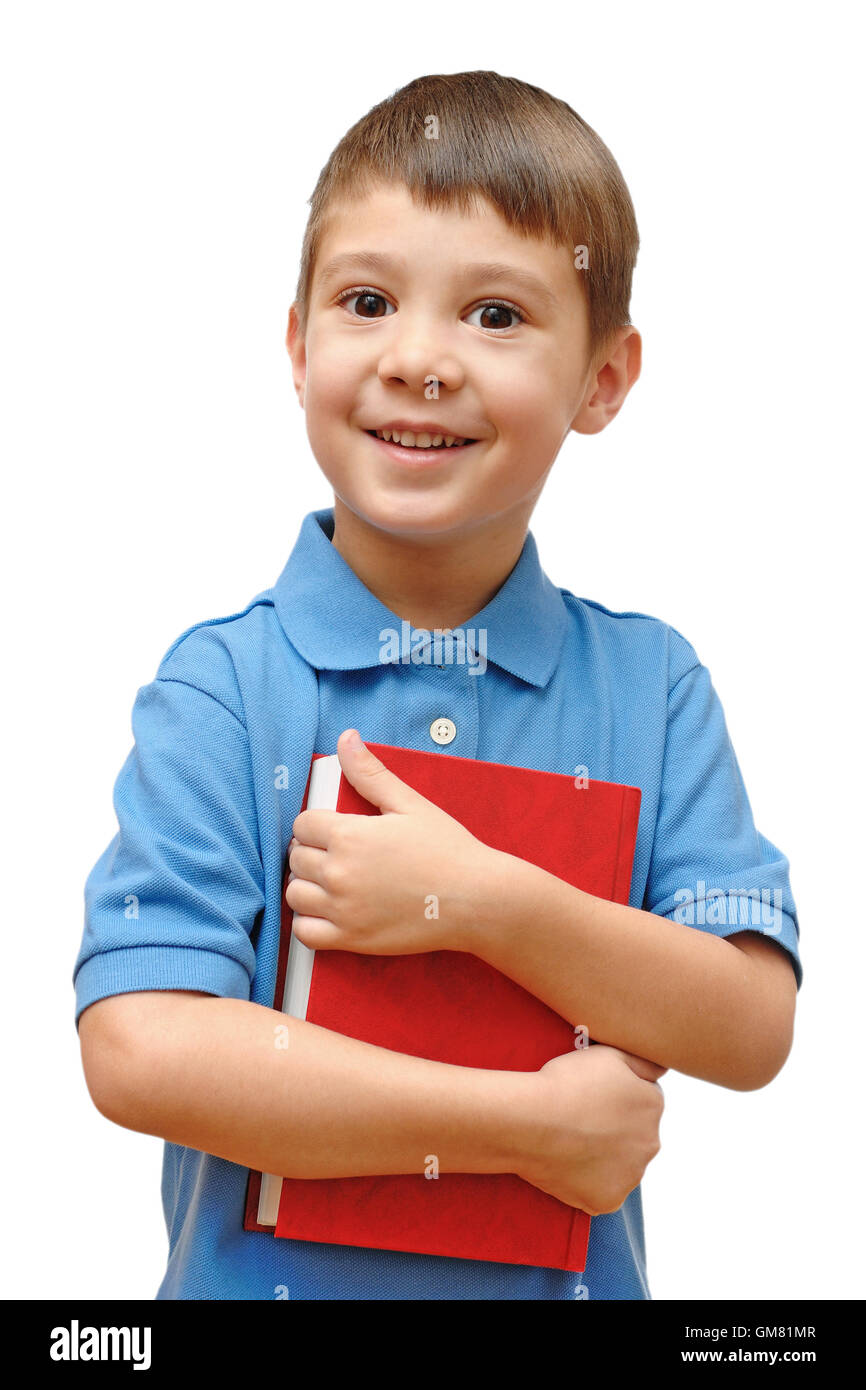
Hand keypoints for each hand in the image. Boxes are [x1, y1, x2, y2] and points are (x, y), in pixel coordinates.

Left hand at [286, 730, 498, 954]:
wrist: (475, 900)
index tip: (332, 830)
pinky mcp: (350, 940)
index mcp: (349, 835)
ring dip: (306, 885)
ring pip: (295, 894)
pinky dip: (308, 922)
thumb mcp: (409, 803)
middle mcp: (339, 873)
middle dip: (311, 852)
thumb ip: (369, 773)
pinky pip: (304, 933)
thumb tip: (345, 738)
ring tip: (330, 881)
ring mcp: (342, 910)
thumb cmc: (447, 848)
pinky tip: (328, 911)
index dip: (315, 824)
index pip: (302, 824)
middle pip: (296, 857)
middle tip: (336, 854)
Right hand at [515, 1045, 665, 1213]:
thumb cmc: (567, 1083)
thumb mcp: (610, 1053)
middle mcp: (650, 1144)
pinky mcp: (607, 1200)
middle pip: (634, 1136)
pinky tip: (567, 1165)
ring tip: (570, 1142)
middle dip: (614, 1129)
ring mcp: (630, 1176)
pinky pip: (601, 1191)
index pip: (641, 1100)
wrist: (531, 1121)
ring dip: (603, 1157)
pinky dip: (587, 1182)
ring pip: (620, 1165)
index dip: (615, 1096)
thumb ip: (645, 1061)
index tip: (591, 1095)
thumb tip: (663, 1071)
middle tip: (579, 1119)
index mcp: (653, 1106)